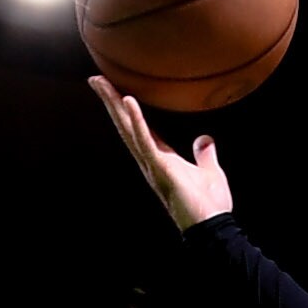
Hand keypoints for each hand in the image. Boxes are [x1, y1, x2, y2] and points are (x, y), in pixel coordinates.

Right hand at [89, 78, 234, 229]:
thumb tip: (205, 139)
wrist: (212, 229)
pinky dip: (137, 121)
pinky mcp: (160, 169)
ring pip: (129, 130)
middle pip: (126, 126)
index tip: (114, 90)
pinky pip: (145, 141)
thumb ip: (204, 154)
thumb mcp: (208, 171)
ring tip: (102, 83)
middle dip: (111, 101)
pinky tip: (128, 101)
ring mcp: (152, 165)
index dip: (126, 110)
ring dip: (115, 105)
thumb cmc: (210, 205)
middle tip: (96, 78)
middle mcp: (150, 161)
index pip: (139, 128)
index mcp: (160, 158)